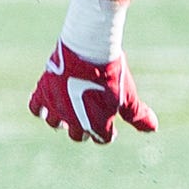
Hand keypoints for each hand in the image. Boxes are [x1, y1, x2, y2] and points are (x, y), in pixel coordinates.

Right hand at [30, 42, 157, 143]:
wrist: (89, 49)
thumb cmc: (112, 73)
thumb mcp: (128, 96)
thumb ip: (138, 116)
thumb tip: (152, 129)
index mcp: (96, 125)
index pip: (102, 138)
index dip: (108, 133)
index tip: (111, 124)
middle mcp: (74, 121)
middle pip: (77, 135)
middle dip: (84, 129)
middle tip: (89, 115)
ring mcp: (56, 107)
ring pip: (54, 123)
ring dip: (61, 120)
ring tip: (69, 108)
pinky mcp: (43, 91)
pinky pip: (36, 108)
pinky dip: (40, 108)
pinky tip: (48, 102)